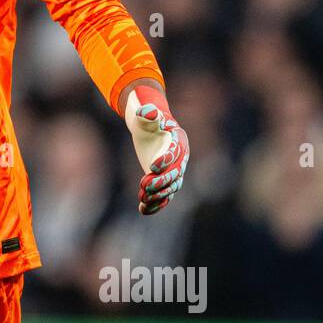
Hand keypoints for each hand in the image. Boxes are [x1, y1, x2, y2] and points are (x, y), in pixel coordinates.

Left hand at [124, 84, 189, 215]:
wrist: (148, 127)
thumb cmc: (147, 118)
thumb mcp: (145, 114)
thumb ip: (147, 113)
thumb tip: (148, 112)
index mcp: (178, 140)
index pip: (175, 152)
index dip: (166, 160)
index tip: (152, 167)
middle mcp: (179, 158)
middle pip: (175, 174)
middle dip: (161, 181)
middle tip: (144, 185)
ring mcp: (173, 171)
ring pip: (171, 188)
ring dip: (158, 195)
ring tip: (142, 197)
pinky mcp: (164, 181)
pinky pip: (164, 196)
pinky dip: (155, 205)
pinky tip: (143, 210)